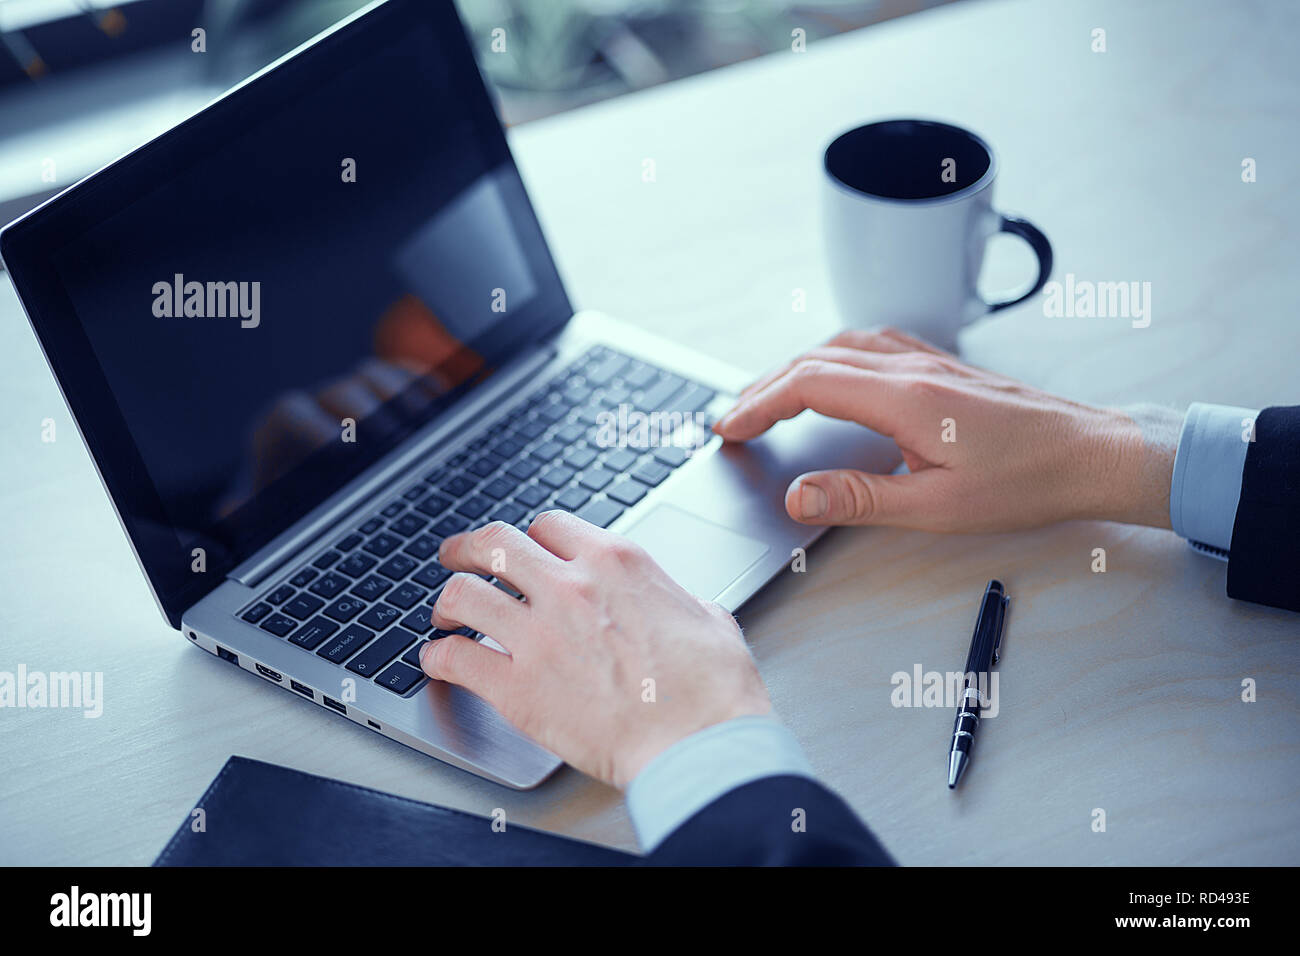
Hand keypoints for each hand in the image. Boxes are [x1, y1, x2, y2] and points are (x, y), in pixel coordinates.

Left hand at [419, 512, 771, 787]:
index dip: (529, 538)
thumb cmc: (713, 690)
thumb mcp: (708, 619)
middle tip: (456, 557)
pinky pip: (455, 659)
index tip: (522, 551)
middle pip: (493, 544)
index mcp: (616, 562)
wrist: (701, 744)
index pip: (549, 525)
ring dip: (447, 602)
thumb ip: (677, 600)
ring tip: (444, 614)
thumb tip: (679, 605)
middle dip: (466, 549)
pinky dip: (438, 658)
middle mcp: (571, 586)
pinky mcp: (517, 688)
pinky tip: (438, 662)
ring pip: (463, 594)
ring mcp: (539, 635)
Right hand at [713, 327, 1179, 532]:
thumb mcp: (937, 507)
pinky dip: (832, 357)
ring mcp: (929, 361)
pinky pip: (872, 345)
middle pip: (815, 360)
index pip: (808, 385)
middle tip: (733, 419)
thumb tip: (798, 496)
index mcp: (905, 398)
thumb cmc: (1025, 482)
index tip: (730, 428)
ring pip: (841, 347)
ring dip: (795, 368)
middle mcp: (912, 368)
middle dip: (764, 387)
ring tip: (768, 397)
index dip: (758, 404)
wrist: (1091, 454)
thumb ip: (860, 500)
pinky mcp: (943, 366)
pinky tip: (833, 374)